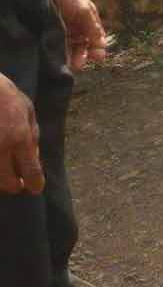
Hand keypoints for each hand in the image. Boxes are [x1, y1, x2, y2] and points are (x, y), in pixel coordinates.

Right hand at [0, 72, 40, 194]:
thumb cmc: (7, 97)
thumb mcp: (28, 112)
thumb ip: (33, 137)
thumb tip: (35, 159)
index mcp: (20, 138)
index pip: (31, 172)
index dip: (35, 185)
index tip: (35, 189)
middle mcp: (1, 148)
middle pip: (9, 184)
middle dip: (15, 185)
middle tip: (18, 182)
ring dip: (1, 180)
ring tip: (7, 171)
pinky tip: (0, 162)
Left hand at [48, 0, 106, 70]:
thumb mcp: (85, 10)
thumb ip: (93, 28)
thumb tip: (102, 44)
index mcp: (89, 21)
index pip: (96, 39)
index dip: (97, 48)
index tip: (98, 57)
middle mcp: (77, 27)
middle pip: (83, 46)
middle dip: (83, 55)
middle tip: (80, 64)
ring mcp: (63, 30)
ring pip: (70, 47)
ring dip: (72, 57)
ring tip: (70, 64)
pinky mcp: (50, 31)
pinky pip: (57, 45)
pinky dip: (60, 52)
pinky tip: (60, 59)